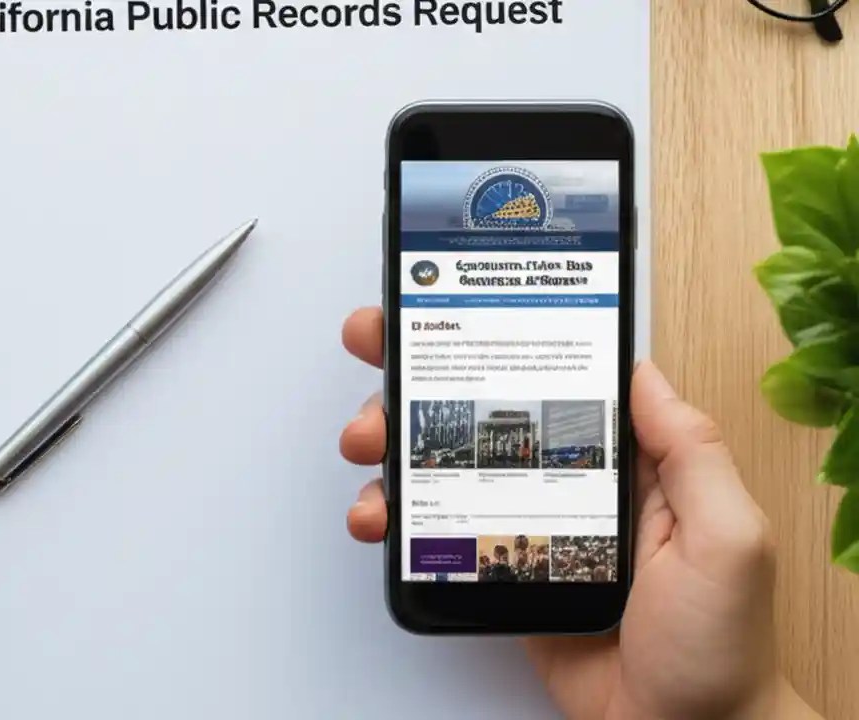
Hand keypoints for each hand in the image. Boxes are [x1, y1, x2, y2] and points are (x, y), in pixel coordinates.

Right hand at [337, 307, 822, 719]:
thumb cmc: (716, 647)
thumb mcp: (728, 538)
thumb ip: (691, 453)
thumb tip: (644, 372)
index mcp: (623, 461)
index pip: (549, 377)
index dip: (493, 337)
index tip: (440, 310)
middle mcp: (566, 481)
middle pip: (479, 409)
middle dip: (417, 374)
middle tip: (376, 354)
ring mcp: (524, 523)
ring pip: (442, 464)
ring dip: (391, 443)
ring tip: (366, 447)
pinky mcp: (494, 566)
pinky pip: (432, 529)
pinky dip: (392, 517)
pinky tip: (379, 516)